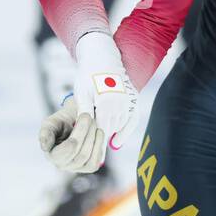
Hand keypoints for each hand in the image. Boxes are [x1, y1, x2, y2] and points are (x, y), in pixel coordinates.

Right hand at [38, 98, 105, 172]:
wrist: (75, 121)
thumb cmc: (62, 122)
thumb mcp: (51, 123)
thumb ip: (46, 132)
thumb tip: (44, 146)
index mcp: (51, 154)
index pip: (61, 154)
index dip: (73, 141)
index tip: (81, 123)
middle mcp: (62, 164)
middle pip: (77, 153)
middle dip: (84, 132)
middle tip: (87, 116)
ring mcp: (75, 167)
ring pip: (86, 156)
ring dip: (93, 136)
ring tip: (92, 123)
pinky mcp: (88, 167)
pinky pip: (95, 161)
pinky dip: (99, 145)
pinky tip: (98, 133)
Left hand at [73, 32, 137, 149]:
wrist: (102, 56)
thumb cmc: (88, 74)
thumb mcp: (82, 93)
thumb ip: (85, 113)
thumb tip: (83, 132)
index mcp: (106, 103)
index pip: (102, 131)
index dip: (97, 145)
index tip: (94, 159)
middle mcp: (121, 104)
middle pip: (111, 129)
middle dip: (102, 140)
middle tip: (93, 155)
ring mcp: (129, 100)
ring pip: (121, 125)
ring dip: (112, 133)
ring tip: (100, 144)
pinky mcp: (133, 98)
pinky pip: (133, 118)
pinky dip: (126, 129)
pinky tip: (117, 139)